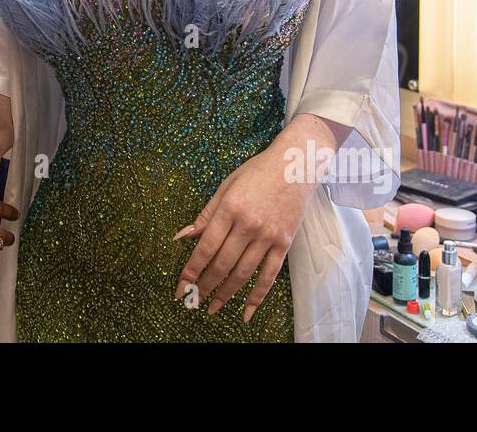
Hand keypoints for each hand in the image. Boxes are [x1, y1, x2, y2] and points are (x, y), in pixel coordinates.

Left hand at [173, 141, 319, 322]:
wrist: (296, 165)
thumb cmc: (257, 172)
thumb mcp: (226, 186)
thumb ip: (205, 215)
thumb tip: (182, 237)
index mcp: (230, 209)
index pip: (205, 247)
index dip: (191, 270)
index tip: (180, 286)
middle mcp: (248, 225)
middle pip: (222, 264)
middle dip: (204, 286)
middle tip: (192, 302)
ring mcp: (268, 236)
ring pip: (243, 274)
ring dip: (226, 294)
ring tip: (212, 308)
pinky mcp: (284, 243)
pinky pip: (269, 275)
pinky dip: (257, 296)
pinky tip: (247, 311)